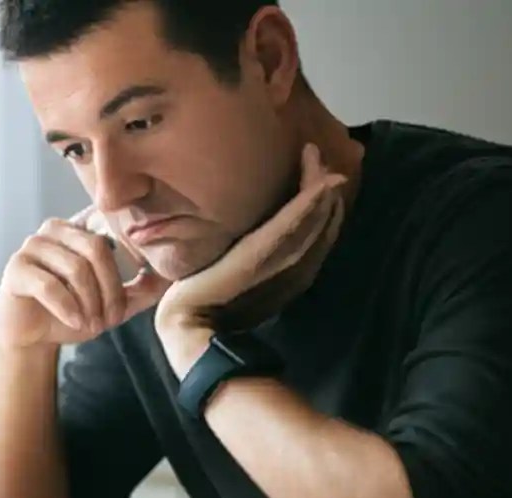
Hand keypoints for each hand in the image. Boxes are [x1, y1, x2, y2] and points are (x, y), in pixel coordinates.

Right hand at [0, 210, 169, 349]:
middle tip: (113, 319)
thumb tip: (170, 275)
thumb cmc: (72, 312)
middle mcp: (55, 228)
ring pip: (75, 268)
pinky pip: (48, 284)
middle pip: (97, 248)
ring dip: (90, 303)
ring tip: (93, 325)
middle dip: (111, 289)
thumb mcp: (114, 304)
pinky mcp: (15, 268)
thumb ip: (142, 289)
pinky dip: (67, 308)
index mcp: (81, 227)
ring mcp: (32, 245)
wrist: (32, 337)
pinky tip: (75, 323)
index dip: (130, 243)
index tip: (142, 271)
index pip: (110, 221)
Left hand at [154, 143, 347, 375]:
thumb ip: (253, 259)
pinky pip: (292, 223)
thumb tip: (248, 237)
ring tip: (314, 157)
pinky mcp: (262, 253)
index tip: (319, 178)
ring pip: (312, 218)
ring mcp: (282, 260)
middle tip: (317, 158)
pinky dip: (309, 201)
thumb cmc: (206, 303)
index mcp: (290, 272)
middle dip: (323, 188)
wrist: (189, 326)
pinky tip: (319, 181)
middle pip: (320, 221)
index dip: (321, 205)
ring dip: (317, 185)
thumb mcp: (236, 277)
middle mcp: (295, 266)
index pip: (316, 233)